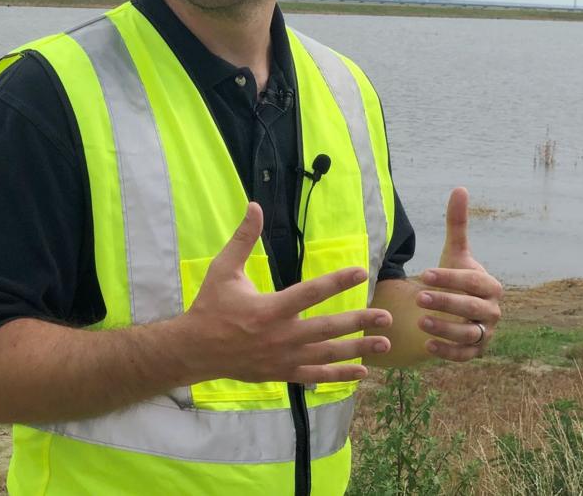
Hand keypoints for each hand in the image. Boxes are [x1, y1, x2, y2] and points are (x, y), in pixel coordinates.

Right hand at [180, 202, 392, 383]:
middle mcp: (281, 336)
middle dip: (359, 322)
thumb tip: (254, 206)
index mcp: (269, 309)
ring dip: (358, 350)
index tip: (361, 271)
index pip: (310, 292)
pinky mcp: (282, 373)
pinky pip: (316, 376)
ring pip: (327, 355)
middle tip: (387, 316)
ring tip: (385, 344)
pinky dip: (339, 375)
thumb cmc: (211, 306)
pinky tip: (362, 372)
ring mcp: (283, 358)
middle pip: (327, 328)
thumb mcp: (223, 269)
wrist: (195, 350)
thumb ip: (243, 239)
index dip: (337, 281)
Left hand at [416, 187, 502, 360]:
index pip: (472, 281)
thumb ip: (457, 224)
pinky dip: (448, 352)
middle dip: (447, 302)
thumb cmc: (456, 278)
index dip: (450, 278)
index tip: (424, 273)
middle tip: (419, 297)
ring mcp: (486, 333)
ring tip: (420, 321)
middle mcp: (493, 311)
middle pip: (472, 308)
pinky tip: (428, 345)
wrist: (459, 309)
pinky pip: (465, 355)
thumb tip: (459, 188)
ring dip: (446, 329)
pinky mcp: (476, 352)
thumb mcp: (455, 253)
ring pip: (469, 333)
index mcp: (490, 286)